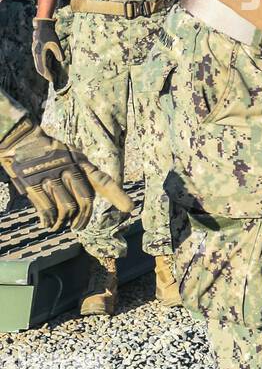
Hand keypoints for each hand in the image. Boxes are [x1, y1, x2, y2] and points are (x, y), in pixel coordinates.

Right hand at [0, 120, 132, 230]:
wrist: (23, 141)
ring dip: (64, 221)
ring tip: (61, 225)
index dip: (117, 196)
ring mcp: (51, 176)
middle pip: (85, 200)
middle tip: (78, 226)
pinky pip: (47, 208)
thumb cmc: (53, 152)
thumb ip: (87, 173)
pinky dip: (49, 220)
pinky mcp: (34, 184)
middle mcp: (69, 170)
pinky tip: (48, 224)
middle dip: (83, 218)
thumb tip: (102, 191)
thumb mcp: (74, 157)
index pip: (103, 181)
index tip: (130, 208)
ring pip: (66, 208)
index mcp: (82, 163)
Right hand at [32, 18, 65, 87]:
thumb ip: (58, 52)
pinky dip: (44, 66)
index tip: (52, 80)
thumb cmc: (49, 34)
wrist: (42, 26)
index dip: (48, 74)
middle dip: (46, 75)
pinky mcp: (37, 50)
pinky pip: (39, 61)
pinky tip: (49, 67)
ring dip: (44, 71)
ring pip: (39, 65)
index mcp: (40, 53)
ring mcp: (36, 52)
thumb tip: (61, 60)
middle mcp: (36, 54)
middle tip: (52, 80)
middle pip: (39, 68)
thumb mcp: (56, 43)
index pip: (43, 68)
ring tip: (51, 75)